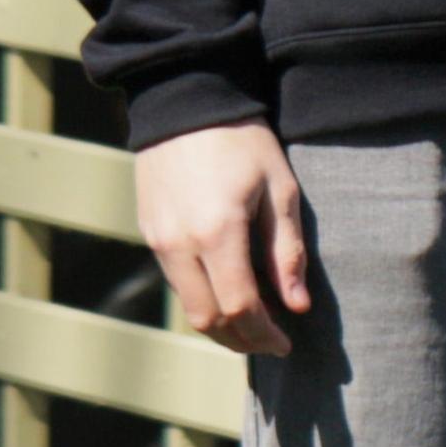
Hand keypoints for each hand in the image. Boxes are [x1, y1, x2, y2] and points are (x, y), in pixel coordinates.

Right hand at [137, 121, 313, 357]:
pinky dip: (202, 298)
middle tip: (271, 344)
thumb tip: (296, 306)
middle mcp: (180, 244)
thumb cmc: (243, 141)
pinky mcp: (148, 233)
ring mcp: (158, 241)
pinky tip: (228, 293)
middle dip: (242, 341)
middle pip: (208, 319)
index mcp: (217, 233)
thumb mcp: (280, 189)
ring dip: (221, 325)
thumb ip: (287, 251)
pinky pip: (176, 281)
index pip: (241, 308)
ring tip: (254, 324)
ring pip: (188, 305)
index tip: (287, 344)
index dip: (265, 335)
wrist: (185, 102)